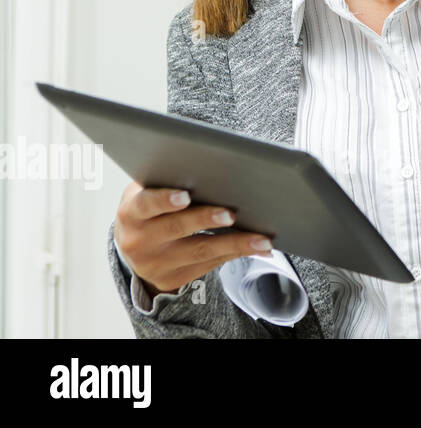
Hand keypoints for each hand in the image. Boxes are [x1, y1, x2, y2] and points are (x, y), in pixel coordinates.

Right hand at [114, 180, 275, 297]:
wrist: (134, 245)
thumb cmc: (150, 207)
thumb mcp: (147, 192)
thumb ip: (168, 182)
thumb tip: (211, 168)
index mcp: (131, 213)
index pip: (145, 205)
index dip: (164, 200)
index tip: (185, 196)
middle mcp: (139, 241)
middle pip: (177, 228)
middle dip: (206, 219)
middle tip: (231, 213)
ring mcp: (155, 264)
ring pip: (201, 251)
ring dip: (236, 243)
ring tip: (262, 238)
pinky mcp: (173, 279)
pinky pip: (210, 264)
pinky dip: (237, 253)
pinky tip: (259, 248)